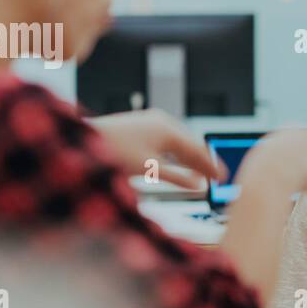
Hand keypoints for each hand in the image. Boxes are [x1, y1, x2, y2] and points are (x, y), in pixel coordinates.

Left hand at [91, 109, 219, 191]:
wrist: (84, 140)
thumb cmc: (114, 152)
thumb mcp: (151, 170)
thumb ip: (179, 178)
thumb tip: (199, 186)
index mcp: (168, 129)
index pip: (198, 150)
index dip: (212, 165)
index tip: (223, 178)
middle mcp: (163, 121)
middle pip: (191, 144)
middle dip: (203, 162)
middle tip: (216, 177)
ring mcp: (152, 121)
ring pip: (179, 142)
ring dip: (190, 159)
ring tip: (200, 174)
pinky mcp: (142, 125)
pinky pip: (167, 140)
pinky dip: (176, 154)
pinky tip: (178, 164)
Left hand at [238, 128, 306, 197]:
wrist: (271, 174)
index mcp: (306, 131)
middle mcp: (286, 134)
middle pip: (305, 151)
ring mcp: (270, 144)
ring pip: (288, 159)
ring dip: (293, 169)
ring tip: (296, 184)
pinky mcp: (258, 156)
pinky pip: (272, 167)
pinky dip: (278, 175)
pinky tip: (281, 185)